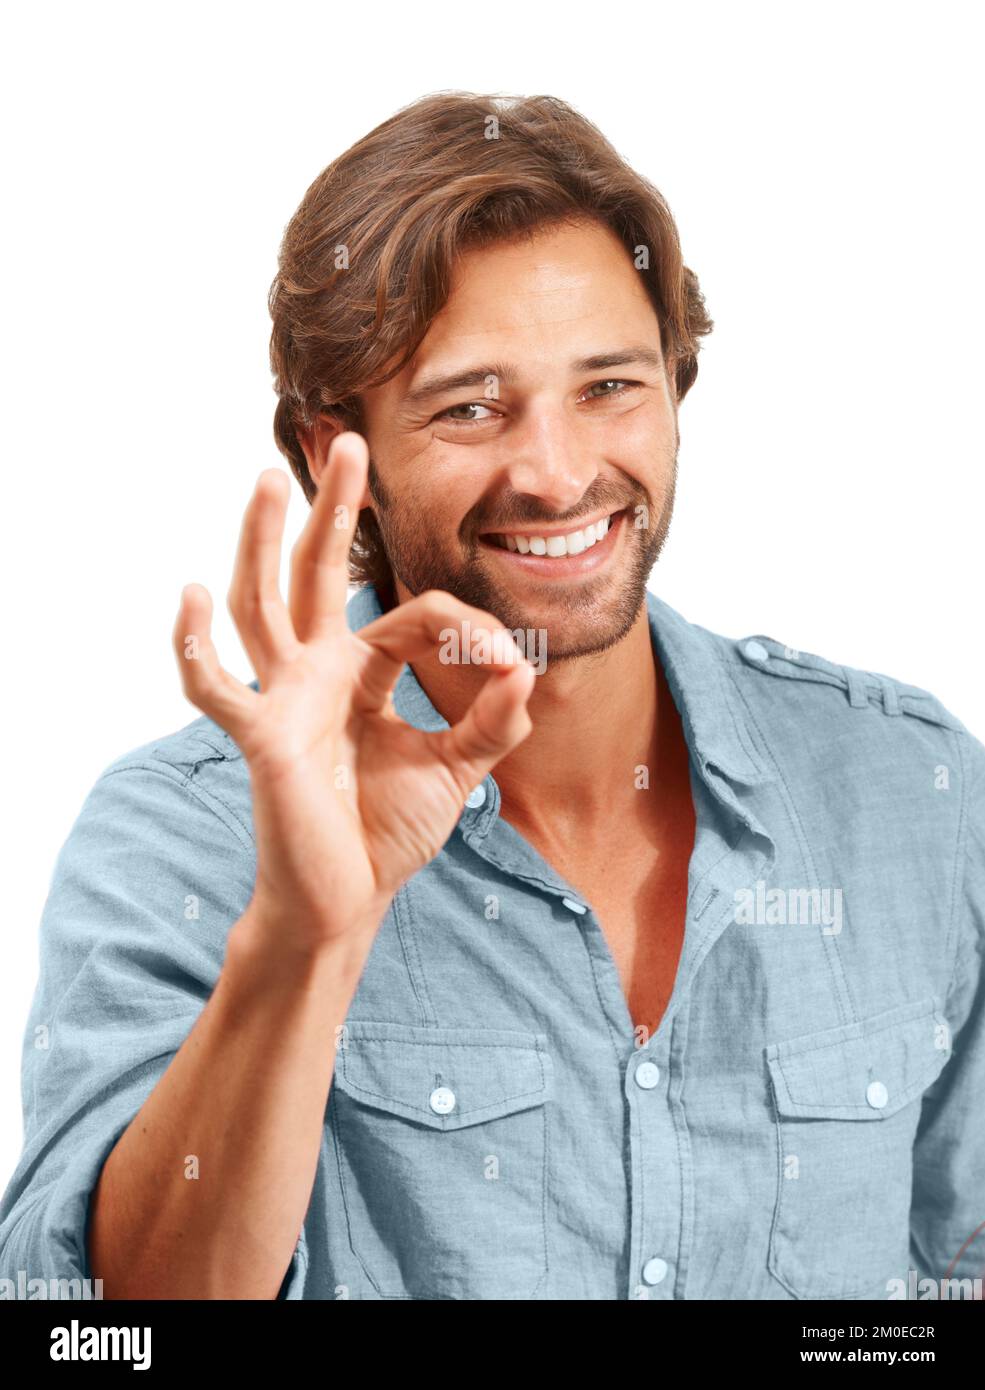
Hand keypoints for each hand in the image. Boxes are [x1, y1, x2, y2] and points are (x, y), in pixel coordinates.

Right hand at [172, 432, 534, 953]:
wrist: (346, 899)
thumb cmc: (386, 833)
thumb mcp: (455, 770)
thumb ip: (493, 723)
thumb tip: (527, 669)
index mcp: (361, 672)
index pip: (413, 616)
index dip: (468, 631)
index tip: (510, 666)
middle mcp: (317, 672)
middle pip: (316, 572)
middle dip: (333, 508)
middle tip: (348, 442)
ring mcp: (284, 699)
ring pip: (263, 604)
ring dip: (262, 542)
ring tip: (267, 479)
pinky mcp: (262, 737)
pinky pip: (214, 687)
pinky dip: (195, 646)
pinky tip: (190, 595)